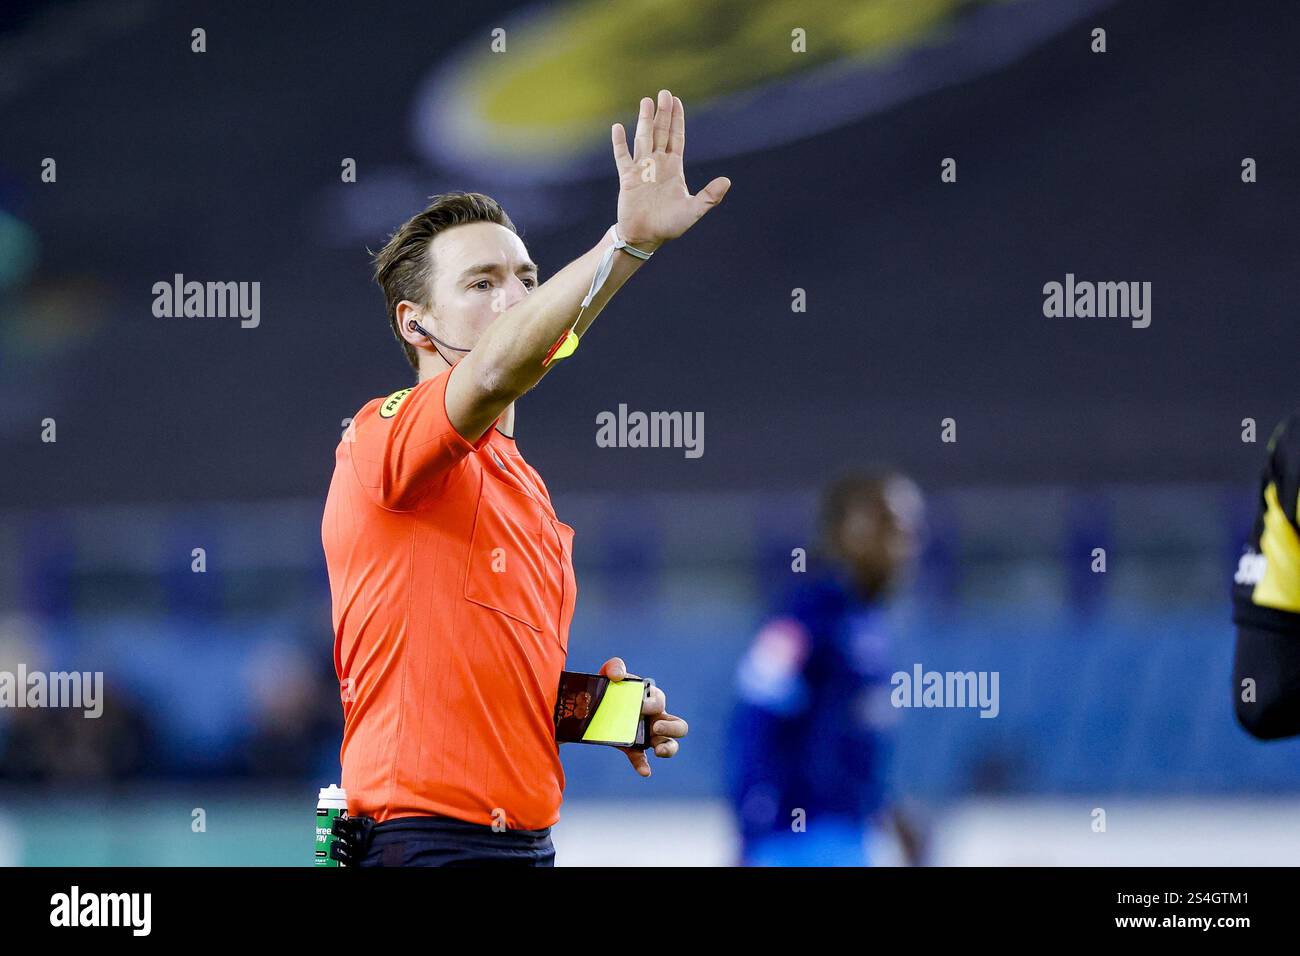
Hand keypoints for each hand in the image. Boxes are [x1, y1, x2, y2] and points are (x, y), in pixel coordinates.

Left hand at [597, 656, 688, 777]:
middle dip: (672, 727)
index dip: (652, 703)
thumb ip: (615, 667)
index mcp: (651, 699)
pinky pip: (642, 759)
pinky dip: (644, 765)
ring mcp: (647, 735)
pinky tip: (645, 772)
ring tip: (659, 750)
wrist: (591, 704)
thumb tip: (618, 675)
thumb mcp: (609, 673)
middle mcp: (656, 718)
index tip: (640, 705)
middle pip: (678, 726)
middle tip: (656, 726)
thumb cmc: (609, 686)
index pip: (659, 700)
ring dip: (668, 748)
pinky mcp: (633, 748)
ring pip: (669, 745)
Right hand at [610, 89, 730, 247]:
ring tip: (645, 101)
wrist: (646, 236)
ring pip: (643, 138)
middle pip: (660, 132)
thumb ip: (710, 196)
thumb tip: (727, 181)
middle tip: (664, 92)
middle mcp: (658, 164)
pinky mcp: (627, 177)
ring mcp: (642, 169)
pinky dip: (619, 142)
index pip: (676, 137)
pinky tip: (618, 127)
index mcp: (674, 168)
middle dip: (663, 113)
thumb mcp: (694, 210)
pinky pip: (622, 156)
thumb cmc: (670, 225)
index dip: (677, 119)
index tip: (677, 101)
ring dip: (644, 120)